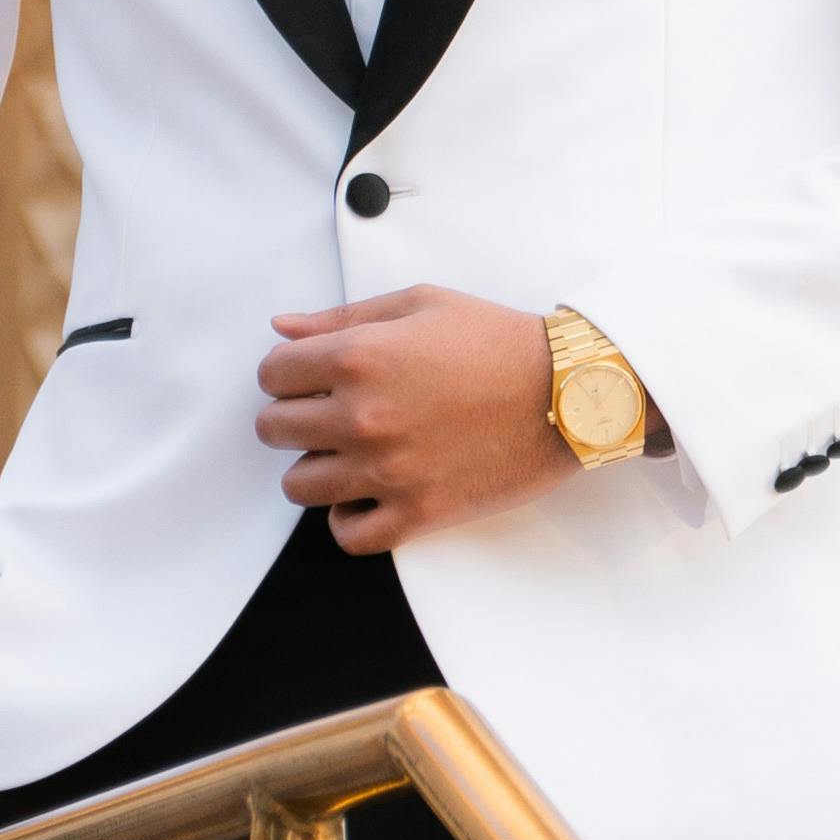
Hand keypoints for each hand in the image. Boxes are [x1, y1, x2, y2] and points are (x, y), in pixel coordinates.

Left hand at [259, 288, 569, 549]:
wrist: (567, 394)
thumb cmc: (499, 343)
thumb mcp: (421, 305)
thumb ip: (344, 317)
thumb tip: (284, 329)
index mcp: (359, 357)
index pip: (271, 374)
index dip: (288, 373)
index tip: (311, 378)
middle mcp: (362, 416)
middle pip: (274, 430)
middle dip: (295, 417)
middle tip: (329, 413)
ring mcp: (386, 471)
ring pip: (299, 486)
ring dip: (316, 468)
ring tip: (348, 454)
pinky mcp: (416, 513)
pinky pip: (347, 534)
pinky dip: (348, 518)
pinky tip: (367, 494)